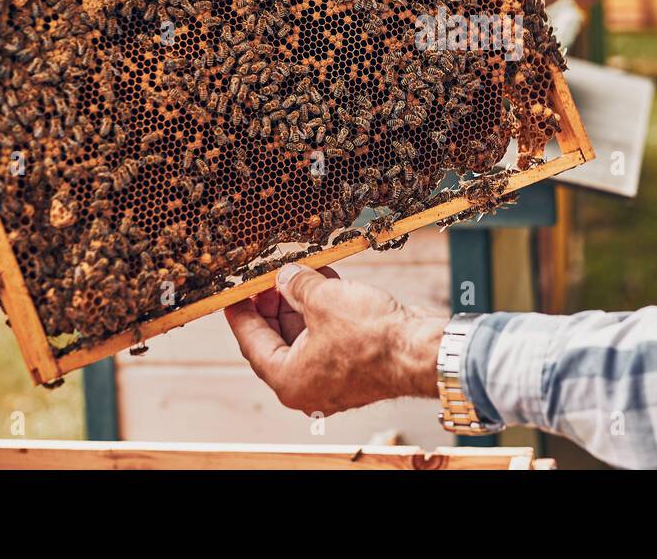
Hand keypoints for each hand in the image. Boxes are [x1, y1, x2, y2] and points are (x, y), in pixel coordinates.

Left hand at [225, 263, 445, 415]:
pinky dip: (326, 310)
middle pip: (279, 339)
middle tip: (271, 275)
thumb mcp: (322, 299)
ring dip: (304, 301)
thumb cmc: (373, 336)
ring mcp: (334, 377)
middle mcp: (308, 385)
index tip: (234, 293)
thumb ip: (295, 284)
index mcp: (289, 380)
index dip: (242, 312)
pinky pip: (331, 335)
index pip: (252, 342)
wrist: (422, 350)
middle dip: (276, 302)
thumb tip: (285, 276)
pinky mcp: (358, 365)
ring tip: (301, 270)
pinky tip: (327, 280)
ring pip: (308, 334)